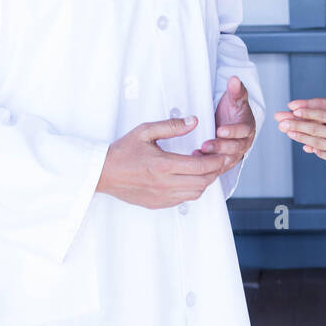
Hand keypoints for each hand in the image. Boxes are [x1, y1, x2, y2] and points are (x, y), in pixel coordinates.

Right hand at [97, 116, 228, 208]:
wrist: (103, 173)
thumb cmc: (123, 151)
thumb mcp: (146, 131)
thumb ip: (171, 126)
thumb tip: (194, 121)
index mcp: (163, 165)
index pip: (201, 166)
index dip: (217, 160)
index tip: (223, 152)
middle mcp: (165, 185)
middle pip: (203, 182)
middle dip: (215, 171)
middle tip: (218, 158)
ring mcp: (162, 197)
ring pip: (195, 193)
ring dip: (205, 181)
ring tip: (204, 166)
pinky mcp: (158, 204)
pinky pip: (184, 199)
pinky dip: (193, 188)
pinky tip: (190, 176)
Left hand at [195, 76, 255, 171]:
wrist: (228, 121)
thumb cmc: (232, 110)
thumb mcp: (235, 98)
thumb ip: (236, 90)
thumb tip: (235, 79)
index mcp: (247, 128)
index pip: (242, 131)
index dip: (232, 131)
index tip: (220, 130)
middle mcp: (243, 143)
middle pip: (234, 148)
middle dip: (219, 147)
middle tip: (205, 145)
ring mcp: (234, 154)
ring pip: (225, 159)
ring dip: (212, 158)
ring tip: (198, 154)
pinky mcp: (223, 162)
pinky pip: (216, 166)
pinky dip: (206, 165)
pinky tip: (195, 159)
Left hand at [276, 85, 325, 181]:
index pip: (324, 115)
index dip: (308, 112)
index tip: (295, 110)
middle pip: (316, 129)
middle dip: (297, 125)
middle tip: (283, 123)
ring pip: (318, 143)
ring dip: (302, 139)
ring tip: (290, 135)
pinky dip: (318, 152)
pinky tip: (310, 150)